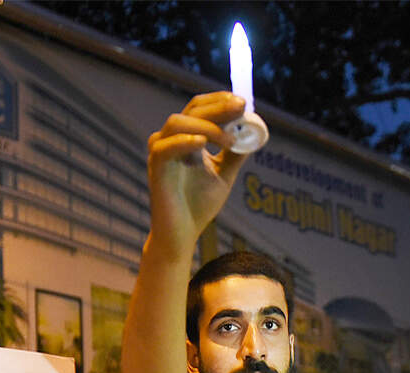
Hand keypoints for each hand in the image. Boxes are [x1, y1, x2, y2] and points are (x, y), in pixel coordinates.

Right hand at [147, 92, 247, 253]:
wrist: (181, 235)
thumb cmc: (198, 206)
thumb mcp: (224, 175)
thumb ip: (236, 155)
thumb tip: (254, 134)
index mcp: (186, 138)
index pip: (200, 108)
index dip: (220, 101)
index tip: (243, 103)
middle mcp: (170, 140)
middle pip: (192, 110)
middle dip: (218, 107)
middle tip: (241, 108)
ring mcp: (161, 153)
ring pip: (178, 123)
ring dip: (206, 125)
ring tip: (229, 141)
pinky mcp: (155, 169)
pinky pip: (165, 148)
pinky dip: (184, 142)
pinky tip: (202, 144)